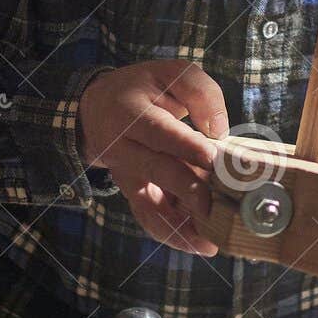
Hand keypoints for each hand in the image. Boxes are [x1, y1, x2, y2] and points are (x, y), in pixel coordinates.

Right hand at [79, 61, 228, 255]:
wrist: (99, 108)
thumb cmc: (146, 88)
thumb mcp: (172, 72)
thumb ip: (200, 93)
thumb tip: (218, 131)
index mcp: (131, 114)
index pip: (160, 132)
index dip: (185, 146)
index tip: (211, 158)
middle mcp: (124, 148)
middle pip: (157, 171)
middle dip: (187, 190)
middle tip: (215, 206)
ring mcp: (127, 175)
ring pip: (149, 205)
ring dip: (179, 226)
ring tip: (209, 243)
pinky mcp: (134, 192)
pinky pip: (149, 218)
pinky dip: (173, 234)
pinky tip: (199, 245)